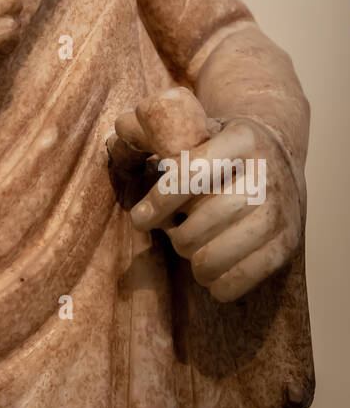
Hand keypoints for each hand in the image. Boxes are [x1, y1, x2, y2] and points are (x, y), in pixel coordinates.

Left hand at [109, 87, 302, 301]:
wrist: (278, 155)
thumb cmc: (219, 143)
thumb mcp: (192, 124)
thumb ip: (150, 127)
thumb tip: (119, 137)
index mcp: (240, 138)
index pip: (192, 172)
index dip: (160, 200)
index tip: (140, 219)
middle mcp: (266, 173)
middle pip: (202, 222)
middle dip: (176, 235)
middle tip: (173, 232)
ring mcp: (281, 211)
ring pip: (217, 255)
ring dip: (193, 260)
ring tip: (190, 249)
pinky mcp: (288, 243)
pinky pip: (243, 278)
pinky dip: (218, 283)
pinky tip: (210, 269)